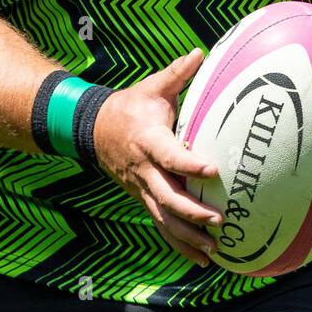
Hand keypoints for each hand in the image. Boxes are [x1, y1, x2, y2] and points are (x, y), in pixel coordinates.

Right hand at [92, 48, 222, 266]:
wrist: (92, 130)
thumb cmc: (130, 106)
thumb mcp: (152, 87)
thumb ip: (178, 74)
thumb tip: (200, 52)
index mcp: (149, 141)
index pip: (170, 156)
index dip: (190, 164)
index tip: (213, 169)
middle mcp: (144, 170)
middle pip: (167, 197)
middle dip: (192, 211)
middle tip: (219, 219)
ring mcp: (142, 189)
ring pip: (164, 219)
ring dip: (188, 236)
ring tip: (214, 249)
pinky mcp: (143, 199)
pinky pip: (161, 226)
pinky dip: (179, 245)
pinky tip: (201, 259)